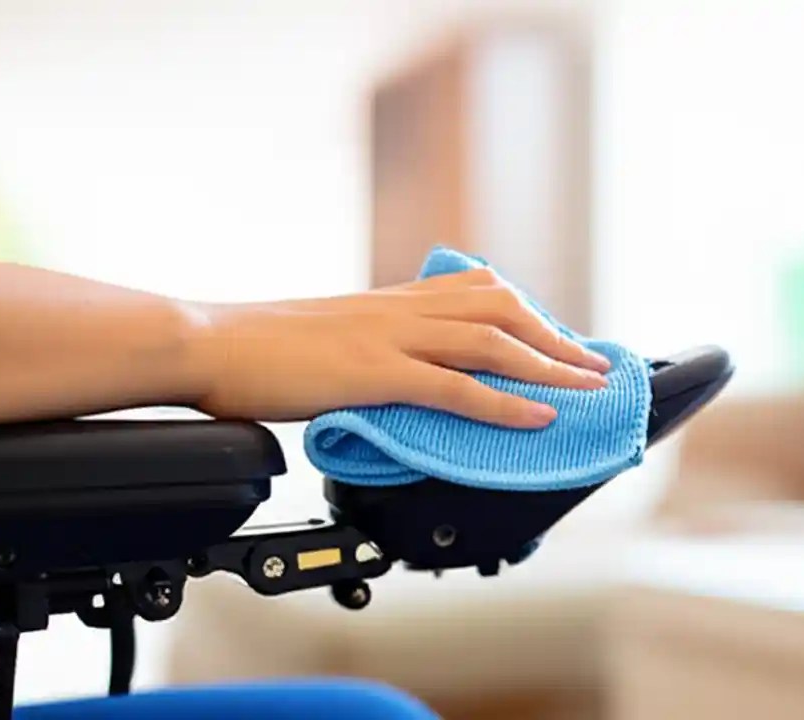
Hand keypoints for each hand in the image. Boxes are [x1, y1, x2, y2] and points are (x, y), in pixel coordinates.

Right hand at [187, 267, 610, 427]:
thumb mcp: (327, 334)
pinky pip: (455, 388)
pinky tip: (537, 416)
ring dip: (548, 366)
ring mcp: (390, 338)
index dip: (527, 313)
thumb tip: (390, 367)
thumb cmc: (257, 346)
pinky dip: (503, 403)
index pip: (477, 292)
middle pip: (500, 311)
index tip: (558, 334)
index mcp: (390, 301)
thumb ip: (369, 343)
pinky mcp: (375, 372)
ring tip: (588, 387)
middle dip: (555, 338)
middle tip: (595, 363)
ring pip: (491, 344)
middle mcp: (400, 310)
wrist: (208, 341)